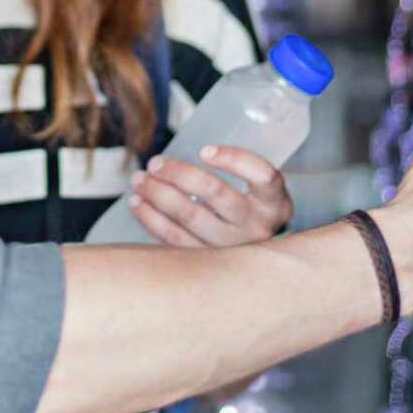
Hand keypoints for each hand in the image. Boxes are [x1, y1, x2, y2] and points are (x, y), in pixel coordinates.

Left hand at [128, 146, 294, 247]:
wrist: (258, 262)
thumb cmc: (251, 210)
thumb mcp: (259, 191)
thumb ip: (238, 169)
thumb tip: (186, 150)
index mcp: (275, 203)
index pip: (263, 175)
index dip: (233, 159)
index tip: (204, 150)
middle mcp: (257, 226)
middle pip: (214, 193)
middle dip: (178, 173)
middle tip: (155, 162)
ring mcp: (232, 248)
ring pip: (189, 216)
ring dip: (158, 194)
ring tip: (139, 179)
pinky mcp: (208, 262)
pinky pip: (174, 239)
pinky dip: (151, 219)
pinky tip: (138, 203)